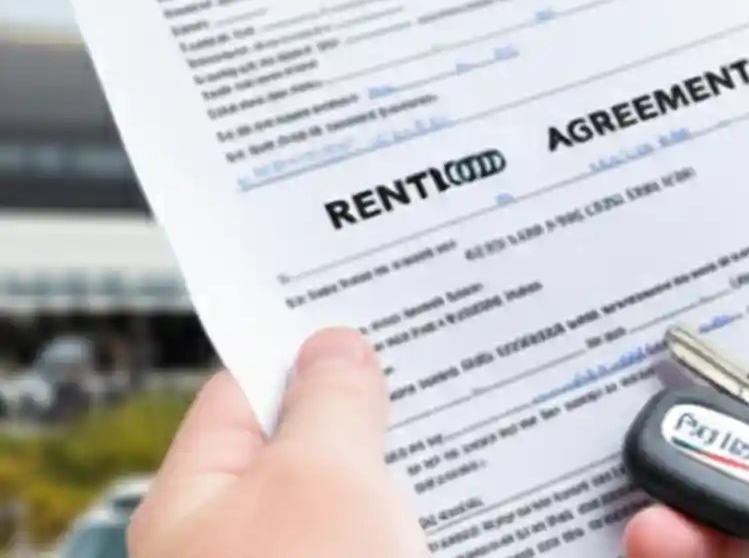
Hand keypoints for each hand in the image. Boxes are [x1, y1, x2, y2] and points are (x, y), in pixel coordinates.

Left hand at [129, 329, 423, 557]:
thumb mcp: (322, 478)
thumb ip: (329, 401)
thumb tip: (334, 349)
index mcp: (193, 504)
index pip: (242, 392)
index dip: (302, 350)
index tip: (359, 318)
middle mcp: (232, 542)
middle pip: (302, 448)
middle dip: (365, 414)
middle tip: (423, 380)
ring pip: (347, 502)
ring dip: (399, 474)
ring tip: (452, 439)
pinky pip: (375, 540)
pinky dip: (413, 521)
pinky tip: (451, 500)